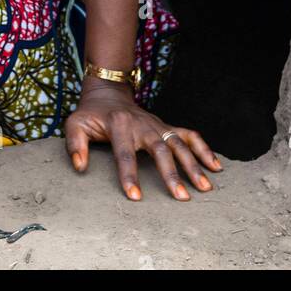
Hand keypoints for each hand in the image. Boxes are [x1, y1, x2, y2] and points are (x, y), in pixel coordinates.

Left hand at [64, 78, 222, 201]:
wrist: (108, 92)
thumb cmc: (91, 114)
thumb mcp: (75, 123)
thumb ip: (75, 144)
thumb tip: (80, 167)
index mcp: (119, 125)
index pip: (125, 153)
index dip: (129, 175)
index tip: (136, 197)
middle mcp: (142, 124)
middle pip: (160, 150)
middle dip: (172, 174)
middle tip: (182, 198)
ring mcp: (157, 125)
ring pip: (179, 143)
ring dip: (194, 164)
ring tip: (205, 187)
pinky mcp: (166, 126)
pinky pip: (189, 135)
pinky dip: (204, 149)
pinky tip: (215, 166)